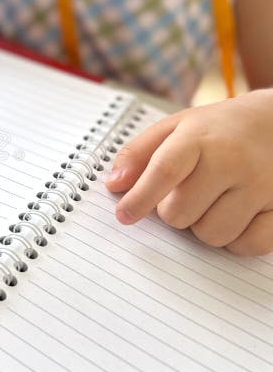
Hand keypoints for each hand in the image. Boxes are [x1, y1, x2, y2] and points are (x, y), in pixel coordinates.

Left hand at [105, 89, 272, 255]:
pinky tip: (236, 216)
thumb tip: (114, 185)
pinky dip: (236, 239)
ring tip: (213, 201)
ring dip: (203, 226)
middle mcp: (233, 161)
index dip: (139, 198)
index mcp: (200, 137)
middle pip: (180, 214)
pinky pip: (248, 245)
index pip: (164, 171)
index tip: (124, 215)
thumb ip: (138, 153)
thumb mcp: (175, 127)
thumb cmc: (218, 130)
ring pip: (212, 235)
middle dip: (172, 212)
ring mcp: (262, 186)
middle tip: (186, 194)